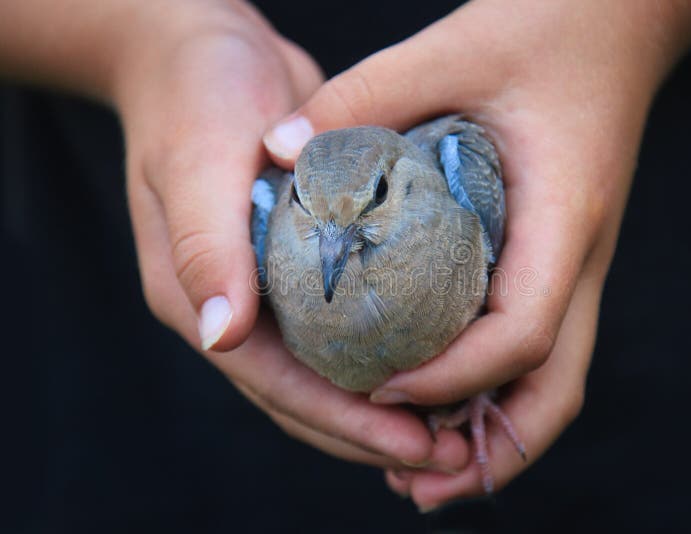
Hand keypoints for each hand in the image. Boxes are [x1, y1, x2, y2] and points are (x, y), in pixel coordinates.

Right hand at [116, 2, 458, 471]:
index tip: (414, 447)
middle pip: (309, 394)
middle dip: (377, 432)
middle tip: (453, 453)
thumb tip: (223, 337)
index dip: (346, 424)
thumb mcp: (198, 157)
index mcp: (204, 297)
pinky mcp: (303, 259)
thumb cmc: (195, 93)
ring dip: (390, 404)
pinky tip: (438, 360)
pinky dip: (388, 351)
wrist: (204, 46)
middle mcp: (236, 305)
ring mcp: (269, 286)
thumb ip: (205, 246)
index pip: (278, 385)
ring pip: (333, 368)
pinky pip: (348, 323)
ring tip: (455, 427)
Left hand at [262, 0, 690, 508]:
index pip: (523, 330)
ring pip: (553, 379)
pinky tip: (439, 398)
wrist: (620, 24)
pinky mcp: (560, 257)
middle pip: (555, 386)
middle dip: (490, 450)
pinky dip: (494, 391)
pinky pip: (537, 346)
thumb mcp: (454, 46)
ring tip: (422, 473)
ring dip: (495, 436)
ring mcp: (577, 263)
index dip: (452, 376)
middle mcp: (582, 255)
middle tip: (411, 486)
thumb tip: (277, 153)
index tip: (380, 386)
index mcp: (566, 214)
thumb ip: (363, 96)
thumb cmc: (548, 27)